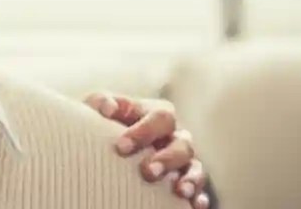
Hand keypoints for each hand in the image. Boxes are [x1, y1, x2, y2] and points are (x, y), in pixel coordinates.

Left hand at [85, 92, 209, 208]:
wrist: (110, 145)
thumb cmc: (103, 124)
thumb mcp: (99, 109)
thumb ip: (101, 102)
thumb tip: (107, 107)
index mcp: (156, 115)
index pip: (161, 117)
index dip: (144, 131)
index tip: (121, 147)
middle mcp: (174, 137)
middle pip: (183, 144)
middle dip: (166, 158)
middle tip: (148, 172)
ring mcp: (184, 161)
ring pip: (195, 167)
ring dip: (189, 179)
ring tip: (180, 191)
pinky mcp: (188, 182)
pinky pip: (202, 191)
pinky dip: (199, 197)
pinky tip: (195, 205)